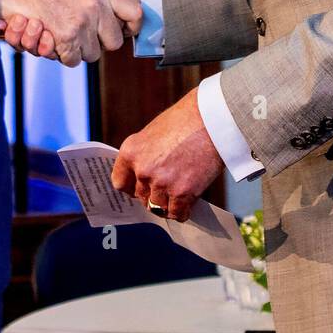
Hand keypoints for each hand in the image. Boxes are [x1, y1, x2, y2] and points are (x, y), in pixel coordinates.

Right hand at [0, 0, 126, 66]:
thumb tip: (127, 17)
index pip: (134, 11)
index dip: (132, 24)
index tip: (127, 28)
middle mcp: (97, 3)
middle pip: (114, 42)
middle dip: (99, 43)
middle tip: (82, 34)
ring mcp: (83, 20)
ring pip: (93, 54)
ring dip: (78, 50)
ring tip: (63, 34)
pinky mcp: (67, 35)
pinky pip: (73, 59)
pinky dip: (62, 55)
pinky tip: (53, 39)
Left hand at [112, 87, 223, 221]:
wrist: (212, 119)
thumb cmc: (186, 120)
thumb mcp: (154, 133)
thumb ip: (145, 155)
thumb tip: (145, 177)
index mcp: (131, 151)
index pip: (120, 183)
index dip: (132, 187)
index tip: (141, 188)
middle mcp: (143, 170)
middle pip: (142, 197)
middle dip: (153, 195)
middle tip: (167, 188)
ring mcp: (162, 183)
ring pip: (159, 208)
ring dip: (168, 205)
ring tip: (179, 195)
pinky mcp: (182, 193)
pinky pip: (177, 213)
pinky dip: (183, 212)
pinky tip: (189, 203)